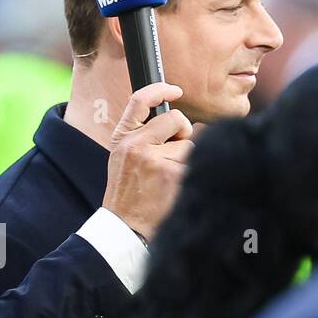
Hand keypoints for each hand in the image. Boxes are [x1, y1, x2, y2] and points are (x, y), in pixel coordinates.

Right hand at [101, 83, 192, 242]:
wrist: (124, 228)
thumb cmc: (128, 194)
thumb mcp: (123, 159)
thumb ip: (142, 136)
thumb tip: (176, 121)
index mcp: (122, 138)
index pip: (139, 100)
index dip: (160, 89)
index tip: (175, 90)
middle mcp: (136, 145)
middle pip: (176, 118)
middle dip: (183, 132)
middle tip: (174, 152)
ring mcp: (154, 159)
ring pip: (190, 143)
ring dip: (187, 158)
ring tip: (170, 177)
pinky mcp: (172, 174)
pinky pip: (195, 162)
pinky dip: (191, 172)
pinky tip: (176, 186)